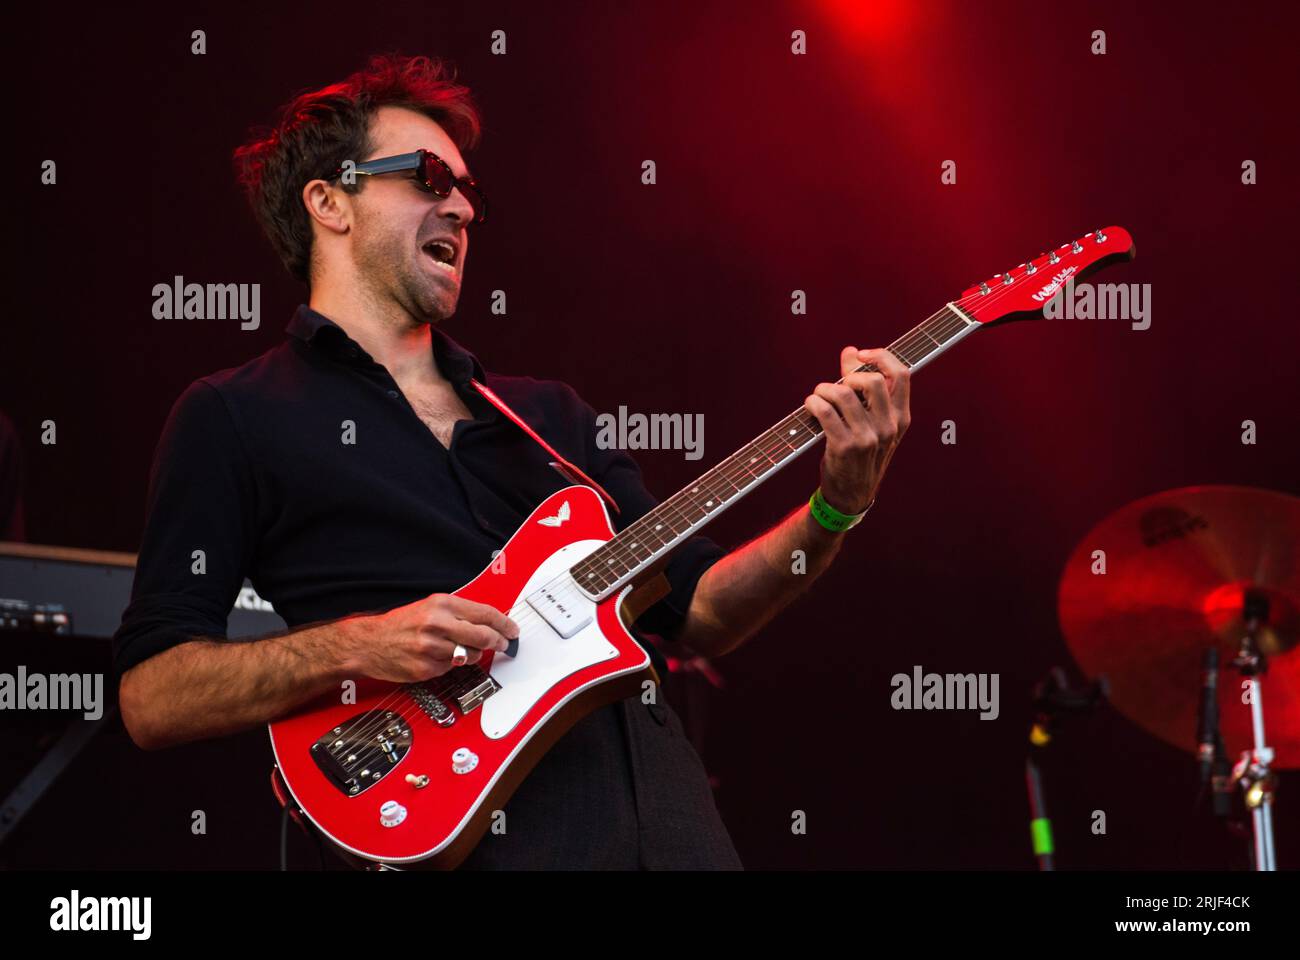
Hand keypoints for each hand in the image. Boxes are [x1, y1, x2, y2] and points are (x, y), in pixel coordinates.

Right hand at [344, 593, 519, 682]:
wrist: (369, 643)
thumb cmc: (400, 625)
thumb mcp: (430, 607)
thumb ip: (459, 613)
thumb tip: (489, 622)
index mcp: (441, 604)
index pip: (485, 613)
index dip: (504, 623)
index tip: (512, 630)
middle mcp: (438, 624)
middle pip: (484, 636)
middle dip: (499, 642)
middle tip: (503, 644)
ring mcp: (432, 648)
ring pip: (471, 655)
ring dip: (472, 654)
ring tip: (460, 649)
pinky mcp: (427, 668)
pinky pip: (453, 668)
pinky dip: (452, 664)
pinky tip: (439, 657)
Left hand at [803, 346, 910, 514]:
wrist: (851, 495)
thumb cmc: (861, 454)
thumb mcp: (871, 424)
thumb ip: (863, 388)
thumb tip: (850, 351)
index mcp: (901, 418)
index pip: (902, 374)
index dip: (881, 357)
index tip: (861, 355)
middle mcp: (889, 427)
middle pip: (872, 380)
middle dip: (848, 375)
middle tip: (837, 385)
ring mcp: (868, 438)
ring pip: (844, 394)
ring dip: (824, 389)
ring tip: (818, 396)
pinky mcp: (845, 447)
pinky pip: (826, 412)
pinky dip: (813, 403)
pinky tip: (810, 406)